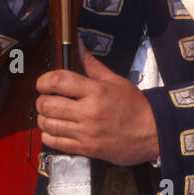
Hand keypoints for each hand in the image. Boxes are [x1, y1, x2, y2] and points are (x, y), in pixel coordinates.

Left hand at [36, 48, 159, 164]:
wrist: (152, 133)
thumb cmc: (135, 106)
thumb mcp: (116, 81)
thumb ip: (92, 65)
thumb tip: (78, 45)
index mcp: (96, 91)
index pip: (59, 81)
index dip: (44, 80)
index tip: (43, 83)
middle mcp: (89, 111)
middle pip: (48, 104)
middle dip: (41, 100)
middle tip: (46, 98)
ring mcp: (86, 132)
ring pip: (48, 124)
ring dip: (43, 118)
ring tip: (50, 114)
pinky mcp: (86, 149)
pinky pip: (55, 143)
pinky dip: (48, 135)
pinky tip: (55, 130)